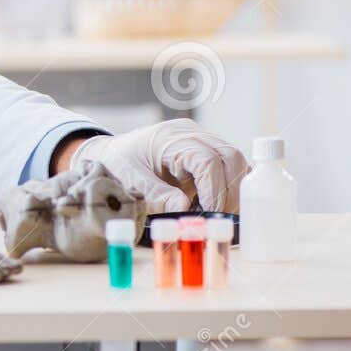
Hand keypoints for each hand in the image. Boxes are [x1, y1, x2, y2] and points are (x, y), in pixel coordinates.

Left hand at [63, 119, 247, 213]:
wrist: (114, 152)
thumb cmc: (120, 163)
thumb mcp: (130, 179)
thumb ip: (155, 194)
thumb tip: (182, 208)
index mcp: (172, 138)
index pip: (208, 160)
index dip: (215, 190)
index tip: (209, 214)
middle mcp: (192, 134)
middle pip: (231, 156)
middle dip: (230, 190)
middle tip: (216, 216)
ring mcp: (203, 140)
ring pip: (236, 161)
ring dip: (232, 189)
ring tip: (212, 211)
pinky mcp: (207, 151)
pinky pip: (230, 166)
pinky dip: (229, 186)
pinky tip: (213, 203)